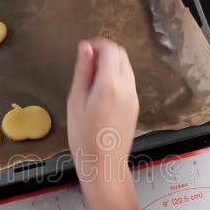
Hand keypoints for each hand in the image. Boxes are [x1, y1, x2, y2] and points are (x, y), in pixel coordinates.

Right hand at [67, 38, 138, 184]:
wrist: (104, 165)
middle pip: (121, 55)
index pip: (110, 49)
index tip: (84, 52)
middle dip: (104, 53)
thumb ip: (82, 71)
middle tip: (86, 64)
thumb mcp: (75, 102)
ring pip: (126, 67)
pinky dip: (116, 77)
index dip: (96, 45)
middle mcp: (126, 88)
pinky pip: (127, 82)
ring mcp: (133, 97)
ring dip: (111, 65)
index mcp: (109, 84)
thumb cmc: (84, 138)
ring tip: (91, 80)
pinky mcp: (134, 106)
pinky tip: (100, 92)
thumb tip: (85, 48)